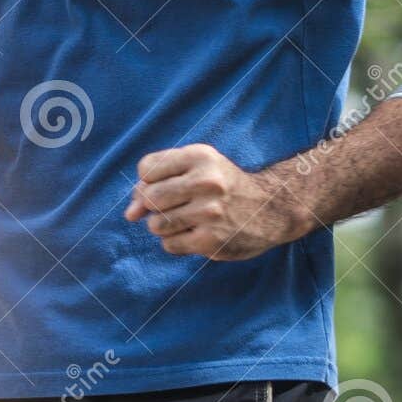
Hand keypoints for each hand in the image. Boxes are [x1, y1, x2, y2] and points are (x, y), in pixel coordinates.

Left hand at [125, 144, 311, 260]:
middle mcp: (206, 182)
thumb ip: (157, 182)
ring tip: (187, 221)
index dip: (147, 181)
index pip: (146, 169)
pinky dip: (175, 242)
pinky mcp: (211, 240)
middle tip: (173, 208)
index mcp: (200, 157)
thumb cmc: (224, 187)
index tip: (165, 186)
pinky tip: (194, 235)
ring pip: (156, 224)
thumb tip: (129, 214)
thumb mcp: (198, 168)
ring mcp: (209, 213)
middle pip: (148, 197)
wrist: (272, 209)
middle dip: (151, 207)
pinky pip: (169, 245)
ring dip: (164, 226)